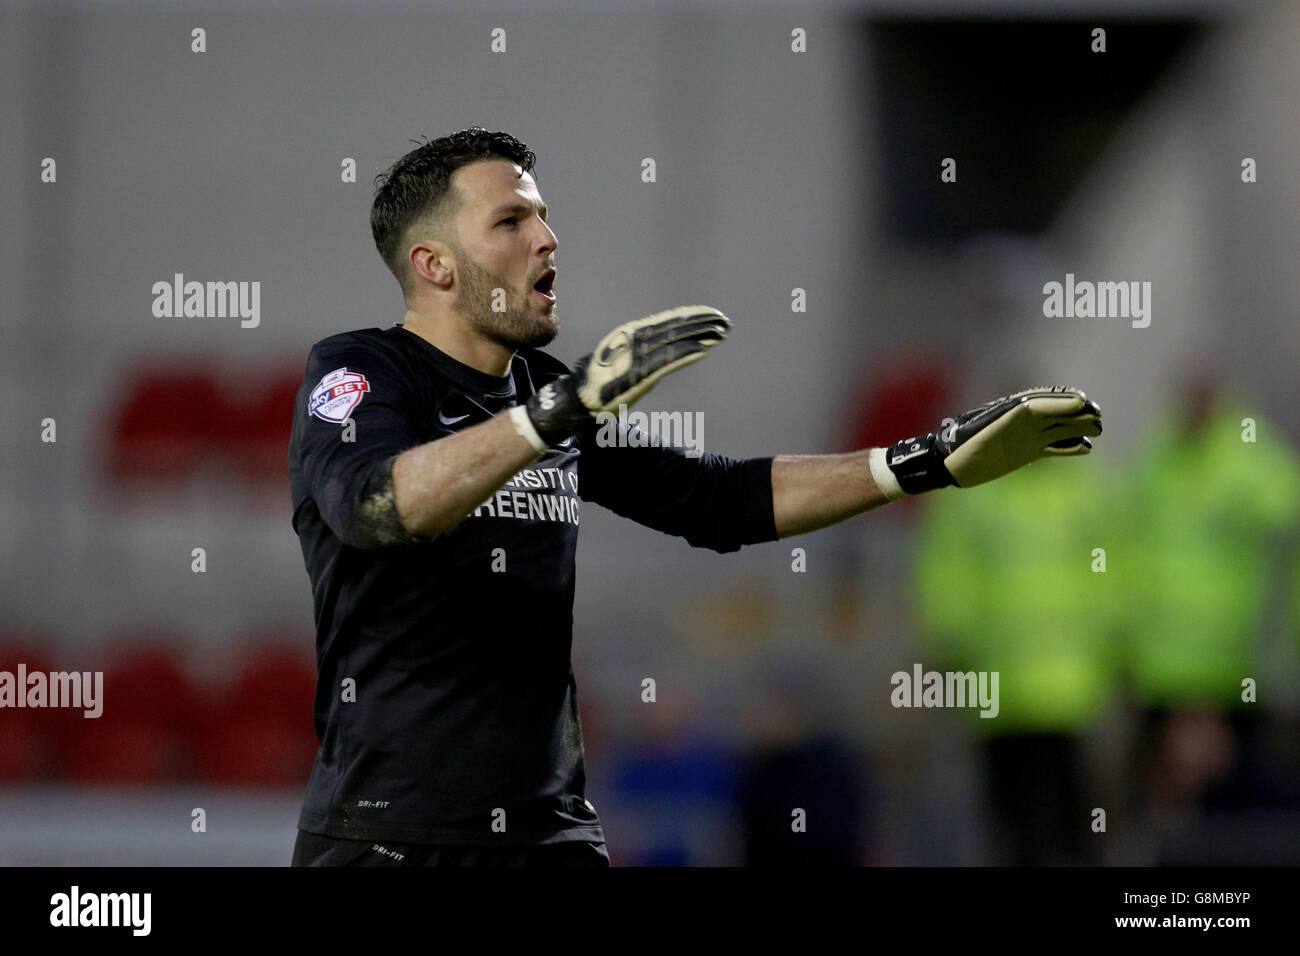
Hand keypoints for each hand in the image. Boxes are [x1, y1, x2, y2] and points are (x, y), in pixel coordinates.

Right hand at [524, 306, 730, 445]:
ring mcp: (635, 356)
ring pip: (673, 342)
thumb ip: (643, 351)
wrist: (578, 398)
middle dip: (701, 323)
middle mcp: (634, 340)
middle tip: (724, 320)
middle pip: (674, 328)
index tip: (712, 314)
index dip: (691, 316)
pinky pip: (666, 362)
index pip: (667, 321)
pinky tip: (703, 349)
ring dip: (699, 336)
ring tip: (720, 332)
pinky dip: (686, 354)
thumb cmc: (600, 380)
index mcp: (631, 333)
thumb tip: (664, 346)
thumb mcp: (623, 358)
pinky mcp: (637, 375)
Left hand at [872, 386, 1102, 495]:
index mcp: (1013, 410)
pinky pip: (1053, 447)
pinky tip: (1085, 449)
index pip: (1044, 402)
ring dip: (1078, 428)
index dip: (1063, 401)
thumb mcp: (987, 430)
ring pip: (1059, 429)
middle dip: (1077, 413)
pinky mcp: (1028, 452)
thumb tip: (1030, 406)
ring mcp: (1027, 436)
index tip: (1083, 402)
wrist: (950, 464)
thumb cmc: (964, 444)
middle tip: (1098, 417)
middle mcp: (1023, 421)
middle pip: (1056, 414)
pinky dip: (1069, 448)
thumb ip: (1009, 420)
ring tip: (1097, 431)